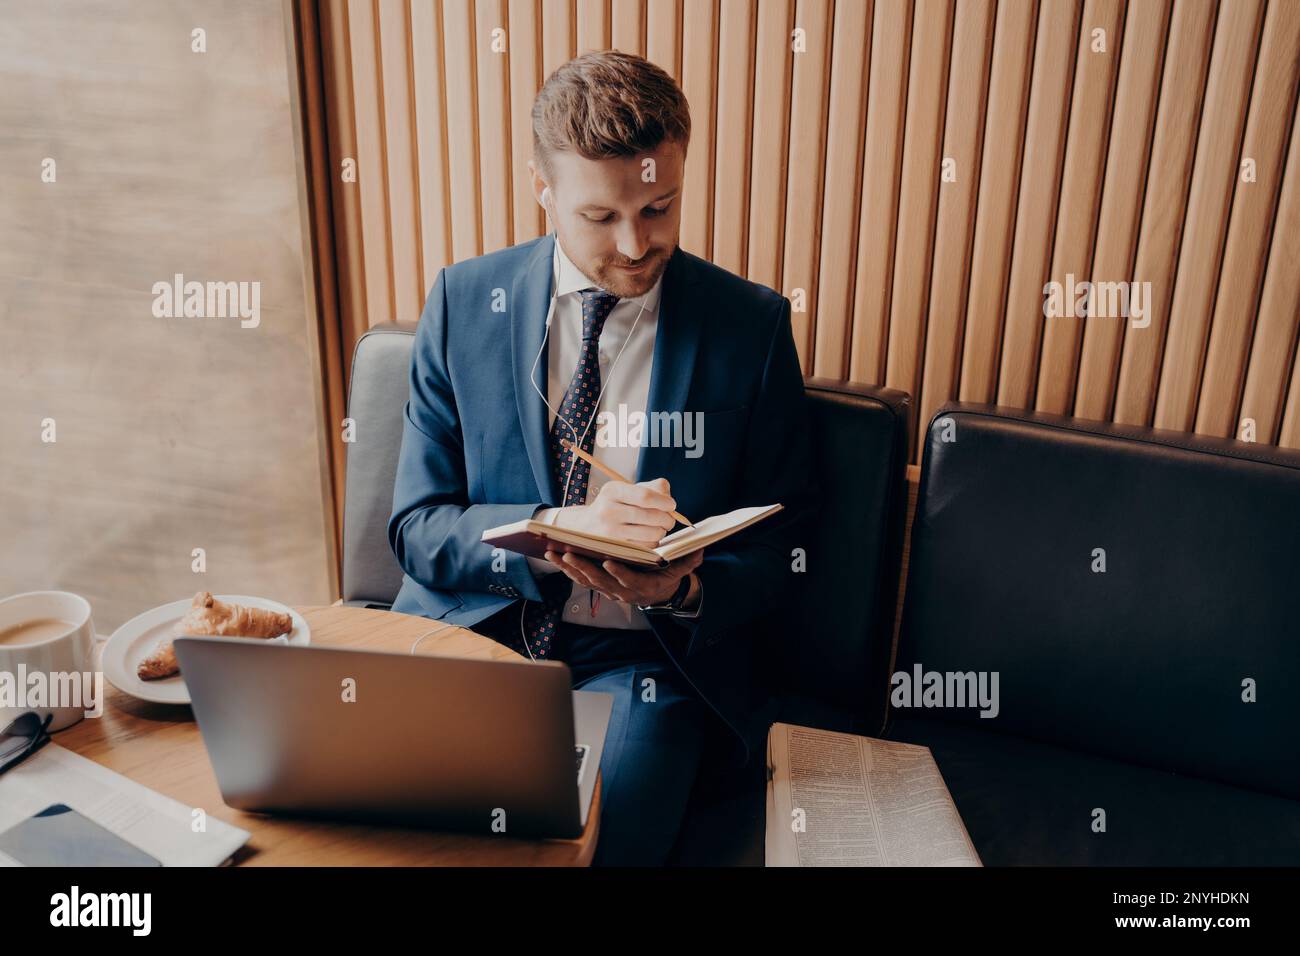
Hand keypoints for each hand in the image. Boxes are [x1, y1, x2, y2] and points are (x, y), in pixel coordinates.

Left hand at [544, 548, 702, 606]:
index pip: (629, 580)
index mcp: (642, 587)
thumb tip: (699, 549)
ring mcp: (609, 590)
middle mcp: (622, 591)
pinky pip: (580, 578)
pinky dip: (566, 568)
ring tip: (554, 553)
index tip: (608, 561)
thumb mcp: (680, 570)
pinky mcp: (599, 585)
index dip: (618, 573)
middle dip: (583, 568)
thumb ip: (687, 561)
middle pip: (600, 581)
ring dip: (569, 567)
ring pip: (586, 580)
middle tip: (569, 554)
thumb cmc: (667, 576)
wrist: (658, 594)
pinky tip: (554, 556)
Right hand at [551, 477, 677, 544]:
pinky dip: (653, 542)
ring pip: (652, 533)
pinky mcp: (616, 548)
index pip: (645, 496)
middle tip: (669, 520)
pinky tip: (648, 537)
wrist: (586, 526)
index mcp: (612, 491)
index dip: (664, 501)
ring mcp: (610, 532)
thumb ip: (652, 488)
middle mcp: (608, 511)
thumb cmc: (615, 505)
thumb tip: (669, 499)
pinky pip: (647, 546)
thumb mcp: (627, 489)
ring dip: (662, 531)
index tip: (672, 505)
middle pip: (652, 516)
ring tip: (658, 527)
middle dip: (668, 519)